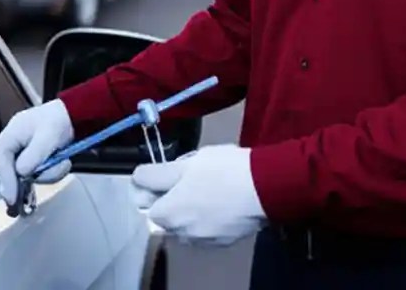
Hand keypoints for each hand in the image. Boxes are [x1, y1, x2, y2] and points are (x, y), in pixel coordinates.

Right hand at [0, 99, 75, 204]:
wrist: (76, 115)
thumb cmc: (60, 121)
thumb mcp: (48, 137)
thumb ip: (33, 156)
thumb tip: (21, 173)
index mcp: (12, 132)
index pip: (0, 156)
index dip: (4, 177)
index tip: (11, 196)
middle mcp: (15, 143)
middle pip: (11, 168)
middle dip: (27, 180)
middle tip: (31, 197)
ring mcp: (25, 152)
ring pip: (28, 174)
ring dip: (47, 173)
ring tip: (63, 163)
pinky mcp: (35, 159)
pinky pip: (39, 173)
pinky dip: (52, 171)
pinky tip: (63, 162)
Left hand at [131, 144, 265, 246]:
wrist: (265, 186)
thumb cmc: (223, 170)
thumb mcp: (187, 163)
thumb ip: (158, 174)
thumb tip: (140, 178)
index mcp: (169, 213)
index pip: (144, 203)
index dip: (150, 187)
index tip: (160, 174)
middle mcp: (181, 233)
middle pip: (164, 217)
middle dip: (168, 200)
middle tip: (184, 179)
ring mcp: (203, 239)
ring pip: (185, 225)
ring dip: (187, 211)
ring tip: (204, 190)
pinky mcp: (223, 241)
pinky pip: (205, 229)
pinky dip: (206, 219)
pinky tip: (218, 202)